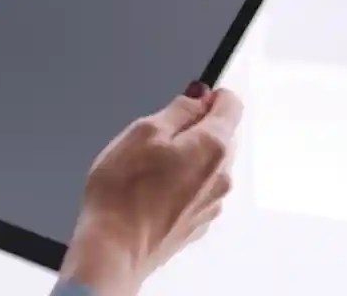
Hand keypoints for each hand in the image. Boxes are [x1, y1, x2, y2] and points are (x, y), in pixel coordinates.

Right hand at [60, 84, 242, 294]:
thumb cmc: (123, 193)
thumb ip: (179, 109)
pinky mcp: (197, 222)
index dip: (209, 96)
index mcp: (213, 146)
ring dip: (185, 159)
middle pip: (220, 135)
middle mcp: (222, 176)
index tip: (188, 100)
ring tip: (148, 170)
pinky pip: (196, 191)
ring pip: (207, 165)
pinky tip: (151, 192)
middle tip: (155, 139)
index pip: (232, 104)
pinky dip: (180, 185)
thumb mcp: (144, 131)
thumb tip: (199, 97)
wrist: (114, 249)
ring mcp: (212, 203)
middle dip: (193, 130)